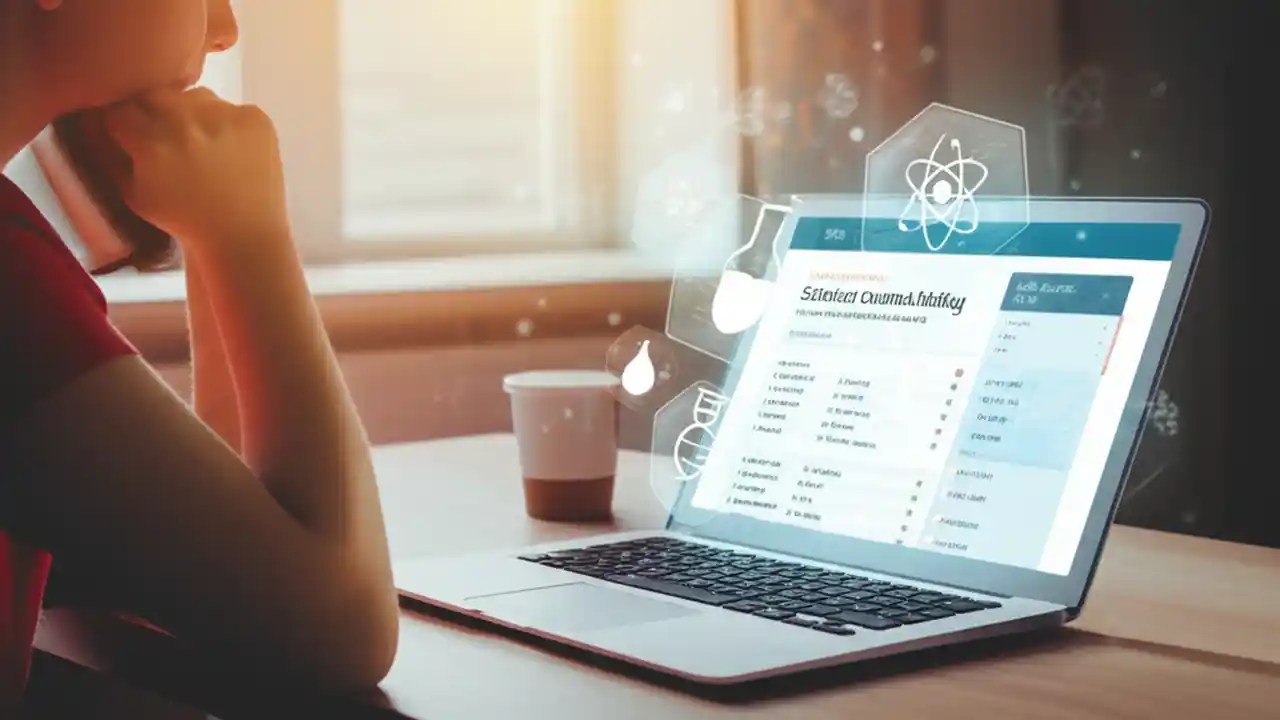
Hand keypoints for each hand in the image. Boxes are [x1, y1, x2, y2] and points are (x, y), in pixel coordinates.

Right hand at [101, 87, 288, 252]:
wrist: (243, 237)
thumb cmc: (183, 220)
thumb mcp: (133, 193)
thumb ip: (111, 154)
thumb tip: (95, 122)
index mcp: (152, 142)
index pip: (119, 109)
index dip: (121, 120)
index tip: (127, 131)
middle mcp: (186, 121)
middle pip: (154, 94)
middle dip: (151, 111)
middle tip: (162, 134)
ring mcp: (225, 116)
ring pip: (193, 96)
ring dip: (190, 114)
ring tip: (199, 143)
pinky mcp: (255, 118)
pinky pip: (231, 108)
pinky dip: (226, 124)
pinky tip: (229, 149)